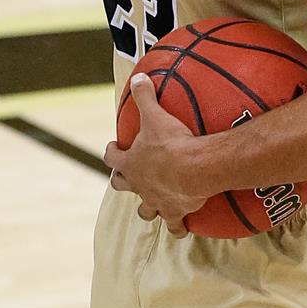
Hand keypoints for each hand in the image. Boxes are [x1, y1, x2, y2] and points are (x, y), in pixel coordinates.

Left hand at [103, 75, 210, 235]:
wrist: (195, 169)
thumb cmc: (171, 143)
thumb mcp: (155, 115)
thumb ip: (145, 97)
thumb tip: (139, 78)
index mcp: (130, 164)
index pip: (112, 159)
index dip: (111, 153)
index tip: (112, 148)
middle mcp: (139, 186)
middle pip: (122, 187)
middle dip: (122, 182)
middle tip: (126, 178)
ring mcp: (156, 201)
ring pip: (145, 210)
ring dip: (147, 208)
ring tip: (151, 206)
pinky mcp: (175, 212)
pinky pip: (174, 226)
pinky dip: (176, 228)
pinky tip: (180, 229)